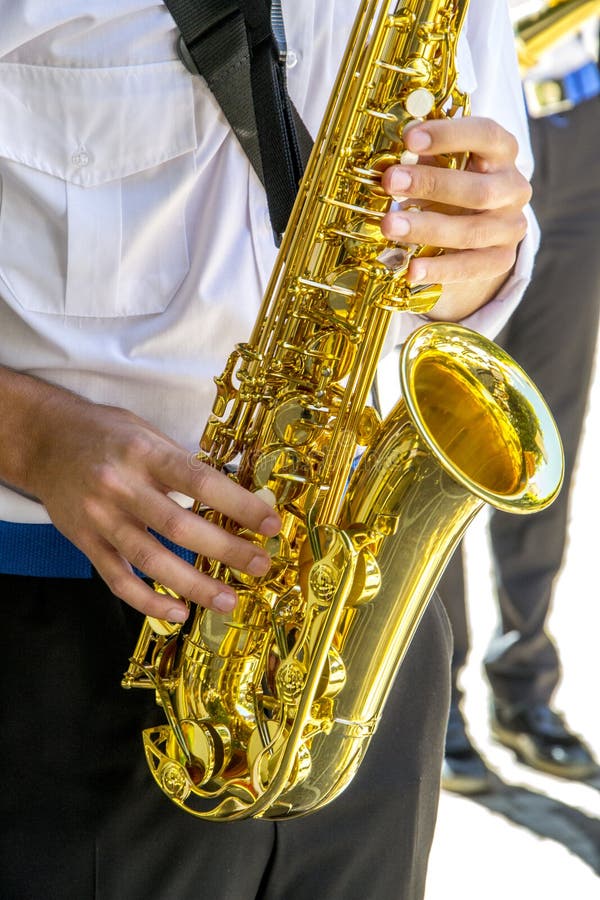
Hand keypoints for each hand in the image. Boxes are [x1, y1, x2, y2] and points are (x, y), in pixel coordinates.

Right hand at [24, 391, 280, 620]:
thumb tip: (236, 496)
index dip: (239, 504)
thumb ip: (184, 464)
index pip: (200, 482)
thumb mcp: (148, 433)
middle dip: (225, 550)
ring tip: (227, 600)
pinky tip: (178, 614)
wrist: (45, 441)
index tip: (270, 524)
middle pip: (179, 526)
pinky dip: (148, 602)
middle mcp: (121, 486)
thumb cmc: (107, 433)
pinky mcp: (84, 542)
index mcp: (144, 453)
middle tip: (259, 565)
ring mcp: (100, 517)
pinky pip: (118, 580)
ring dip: (193, 585)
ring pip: (150, 560)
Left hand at [380, 116, 531, 319]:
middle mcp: (513, 188)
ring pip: (471, 231)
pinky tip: (411, 270)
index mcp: (503, 152)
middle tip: (390, 181)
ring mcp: (510, 227)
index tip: (409, 137)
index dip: (449, 134)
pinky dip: (439, 269)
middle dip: (430, 184)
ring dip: (427, 228)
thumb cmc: (454, 185)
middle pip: (478, 189)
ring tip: (389, 226)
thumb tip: (387, 156)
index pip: (485, 135)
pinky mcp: (502, 260)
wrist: (480, 230)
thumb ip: (424, 156)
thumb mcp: (444, 164)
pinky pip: (471, 268)